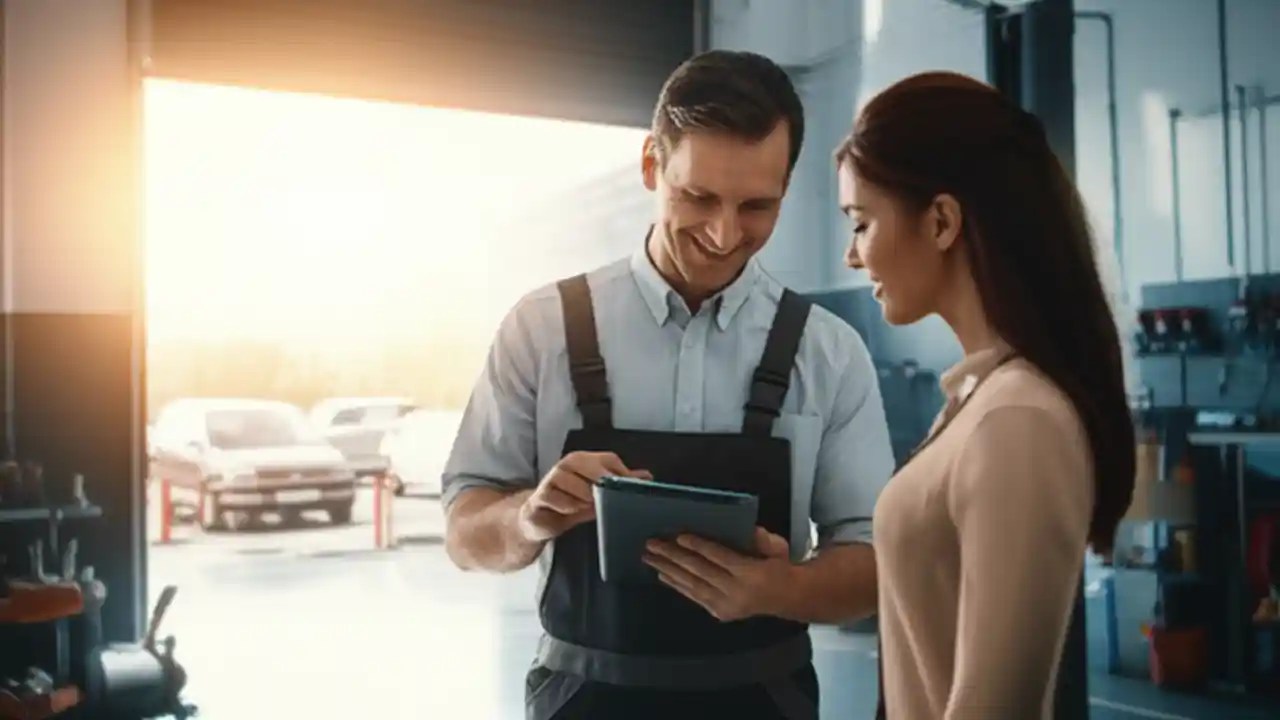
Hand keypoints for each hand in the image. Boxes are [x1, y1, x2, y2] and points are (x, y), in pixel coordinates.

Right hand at [516, 451, 650, 542]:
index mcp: (584, 460)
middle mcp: (567, 465)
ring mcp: (552, 478)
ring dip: (584, 498)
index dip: (621, 472)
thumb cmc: (572, 502)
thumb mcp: (599, 494)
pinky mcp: (541, 495)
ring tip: (586, 505)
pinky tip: (570, 511)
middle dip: (600, 481)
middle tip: (606, 495)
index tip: (629, 487)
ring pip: (574, 483)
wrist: (541, 519)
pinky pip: (559, 499)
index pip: (608, 459)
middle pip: (588, 466)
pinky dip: (568, 507)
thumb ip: (620, 484)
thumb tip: (647, 476)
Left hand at [644, 527, 793, 621]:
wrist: (787, 598)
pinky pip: (694, 597)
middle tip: (653, 544)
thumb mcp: (777, 548)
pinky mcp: (720, 613)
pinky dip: (677, 585)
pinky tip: (663, 575)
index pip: (720, 557)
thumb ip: (761, 538)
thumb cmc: (778, 566)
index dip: (699, 546)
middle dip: (674, 556)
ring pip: (692, 585)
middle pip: (700, 571)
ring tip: (650, 558)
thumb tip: (744, 530)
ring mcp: (726, 605)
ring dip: (668, 570)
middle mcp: (736, 592)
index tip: (680, 536)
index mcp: (751, 573)